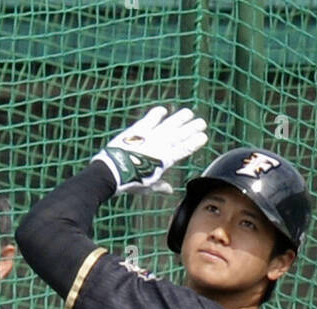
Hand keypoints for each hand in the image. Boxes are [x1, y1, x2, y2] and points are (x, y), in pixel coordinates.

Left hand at [92, 105, 207, 194]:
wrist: (113, 171)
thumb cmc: (130, 182)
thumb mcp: (147, 187)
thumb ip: (160, 185)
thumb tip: (170, 190)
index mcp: (164, 161)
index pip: (183, 150)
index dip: (194, 143)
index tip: (203, 137)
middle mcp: (159, 146)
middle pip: (179, 135)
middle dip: (191, 128)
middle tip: (202, 122)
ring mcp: (149, 136)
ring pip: (168, 125)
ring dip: (179, 118)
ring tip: (189, 112)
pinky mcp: (137, 130)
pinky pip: (149, 120)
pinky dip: (156, 114)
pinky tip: (163, 110)